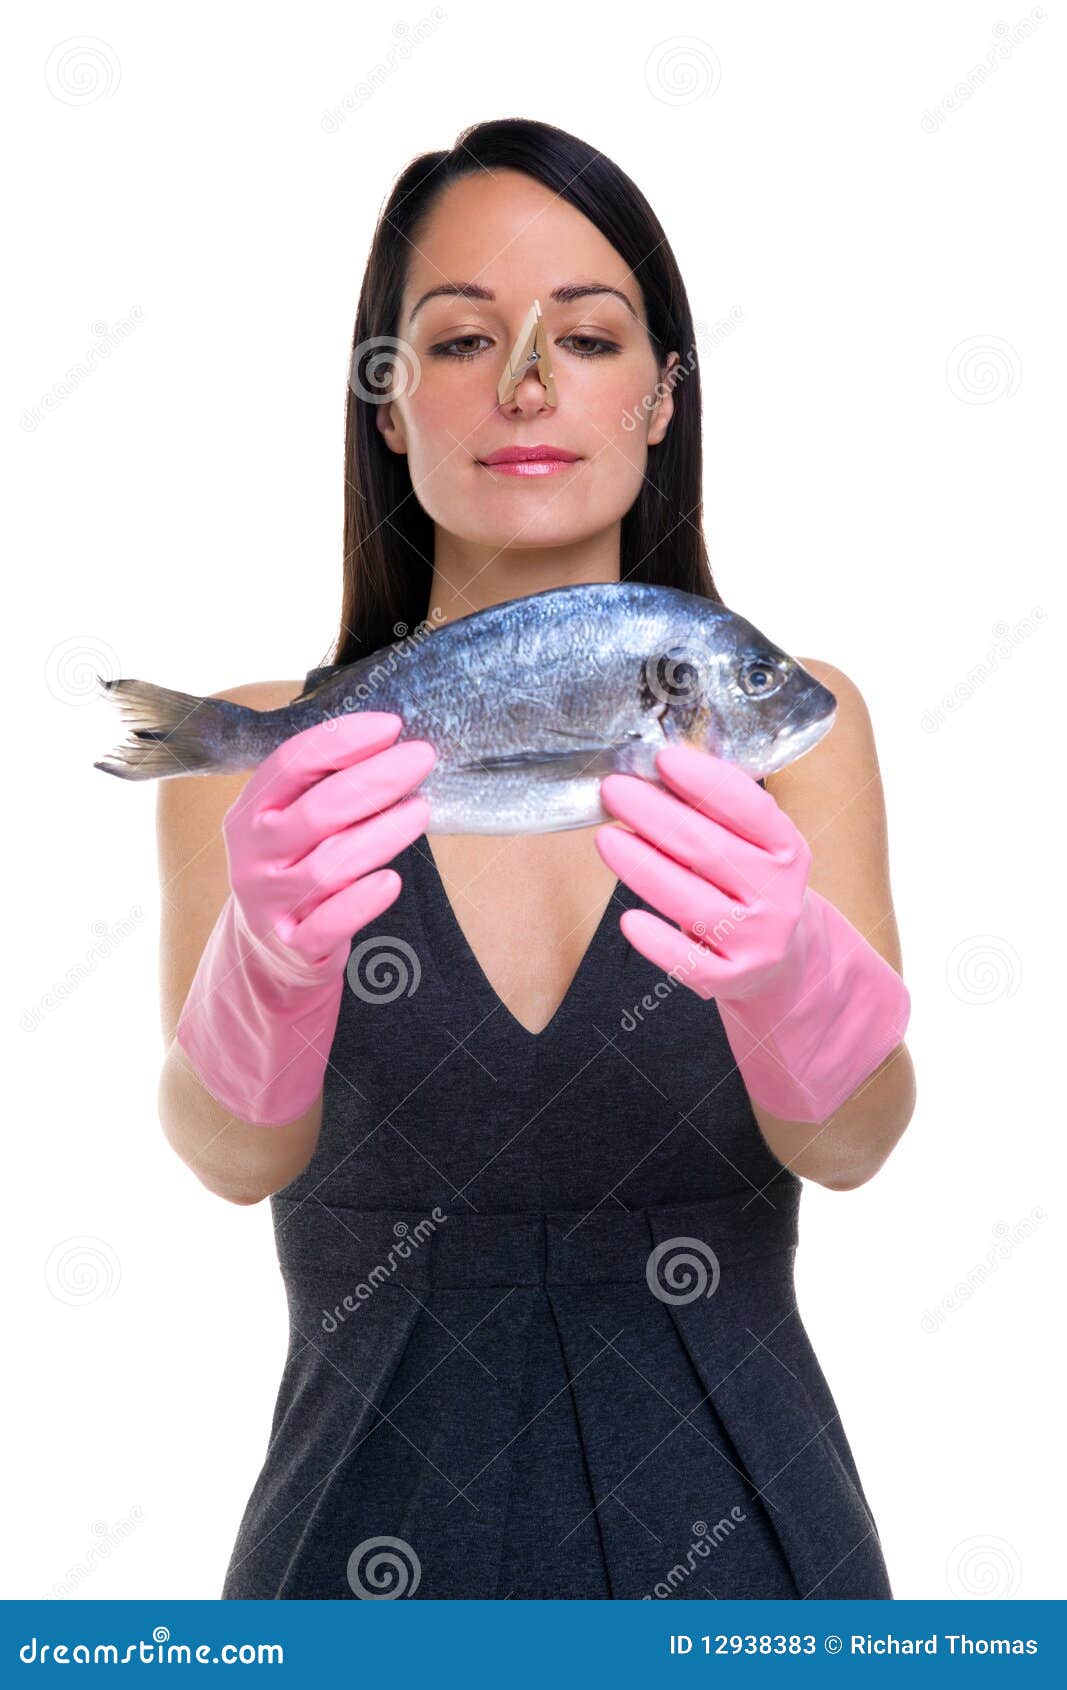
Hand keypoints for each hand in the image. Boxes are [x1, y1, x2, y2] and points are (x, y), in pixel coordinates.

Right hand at [176, 711, 434, 1125]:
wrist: (271, 948)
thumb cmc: (299, 865)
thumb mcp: (294, 819)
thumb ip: (325, 784)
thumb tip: (393, 742)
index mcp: (252, 809)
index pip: (293, 763)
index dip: (343, 740)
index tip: (391, 726)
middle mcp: (253, 852)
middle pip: (319, 810)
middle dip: (376, 779)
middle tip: (421, 759)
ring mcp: (270, 900)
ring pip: (330, 865)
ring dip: (382, 834)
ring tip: (421, 809)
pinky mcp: (294, 944)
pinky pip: (331, 922)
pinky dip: (362, 901)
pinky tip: (392, 880)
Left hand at [594, 743, 811, 1002]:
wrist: (781, 958)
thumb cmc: (747, 885)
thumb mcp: (751, 845)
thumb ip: (716, 812)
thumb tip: (657, 771)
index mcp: (787, 850)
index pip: (751, 810)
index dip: (707, 782)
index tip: (664, 759)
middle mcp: (778, 895)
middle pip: (709, 850)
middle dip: (655, 815)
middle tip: (614, 790)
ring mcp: (757, 940)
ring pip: (692, 902)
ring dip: (644, 867)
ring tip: (606, 839)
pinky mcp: (732, 978)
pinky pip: (689, 962)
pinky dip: (658, 941)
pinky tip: (628, 919)